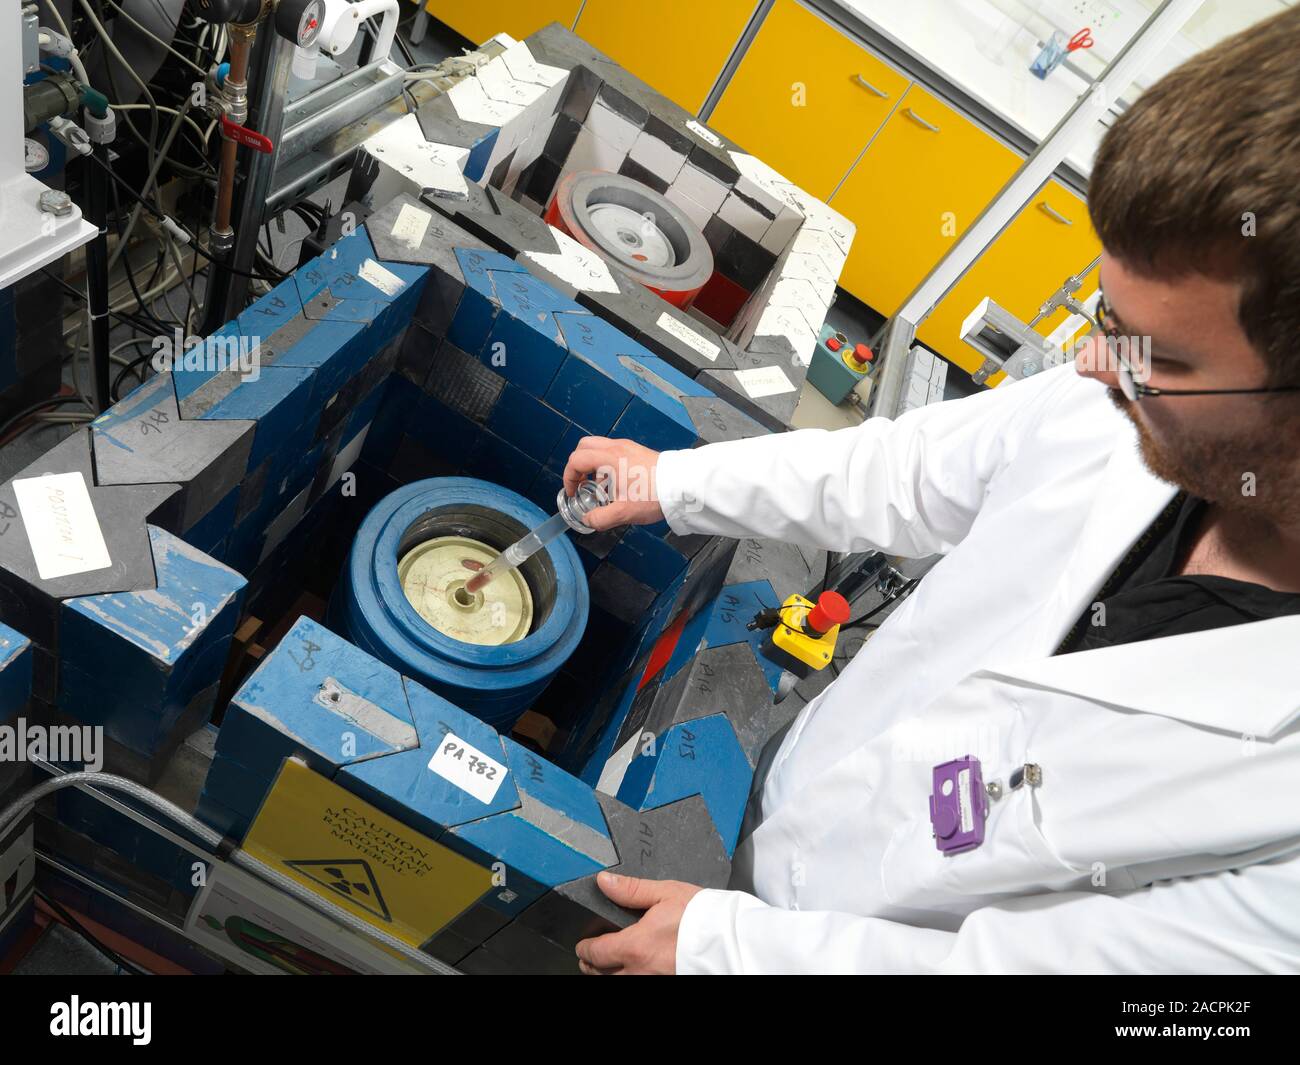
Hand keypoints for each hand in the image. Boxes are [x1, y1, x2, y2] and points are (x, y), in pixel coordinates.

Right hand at [562, 437, 663, 531]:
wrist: (683, 485)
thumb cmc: (654, 495)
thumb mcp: (624, 512)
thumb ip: (601, 518)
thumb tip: (588, 520)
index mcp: (609, 458)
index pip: (576, 460)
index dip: (568, 477)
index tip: (572, 492)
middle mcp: (617, 447)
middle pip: (584, 447)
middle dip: (577, 465)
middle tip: (580, 484)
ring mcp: (628, 447)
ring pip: (599, 447)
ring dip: (592, 464)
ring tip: (599, 486)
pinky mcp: (638, 451)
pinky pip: (613, 451)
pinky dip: (606, 463)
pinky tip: (615, 483)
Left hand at [574, 872, 702, 974]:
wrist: (730, 940)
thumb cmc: (702, 916)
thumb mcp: (665, 893)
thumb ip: (631, 890)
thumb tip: (604, 882)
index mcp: (634, 947)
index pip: (595, 954)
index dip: (584, 949)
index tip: (582, 944)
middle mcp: (640, 972)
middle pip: (602, 975)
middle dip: (591, 965)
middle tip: (589, 956)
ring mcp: (653, 981)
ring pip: (618, 984)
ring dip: (608, 975)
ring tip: (606, 966)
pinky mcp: (667, 983)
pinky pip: (638, 984)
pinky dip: (629, 978)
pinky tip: (633, 970)